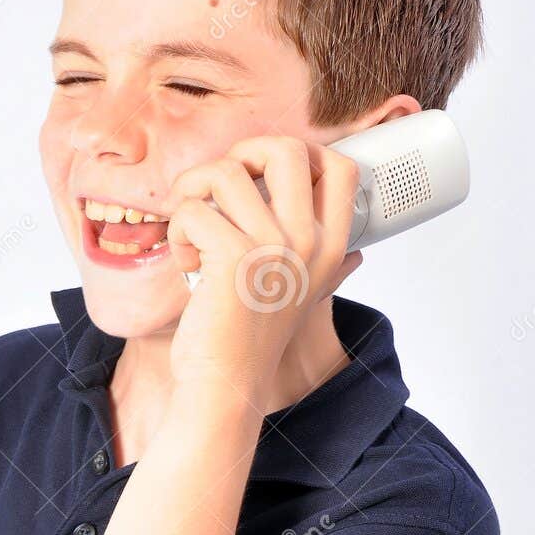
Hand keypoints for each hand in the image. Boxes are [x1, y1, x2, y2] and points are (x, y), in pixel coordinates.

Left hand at [165, 135, 363, 403]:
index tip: (266, 174)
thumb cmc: (253, 340)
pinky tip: (186, 262)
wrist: (226, 385)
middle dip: (240, 154)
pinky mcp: (232, 257)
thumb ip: (330, 270)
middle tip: (219, 187)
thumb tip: (357, 253)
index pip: (342, 168)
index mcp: (330, 247)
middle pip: (285, 148)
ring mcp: (272, 247)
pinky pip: (192, 209)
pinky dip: (177, 232)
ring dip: (193, 194)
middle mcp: (308, 242)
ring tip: (192, 232)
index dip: (302, 152)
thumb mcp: (307, 299)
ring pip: (225, 172)